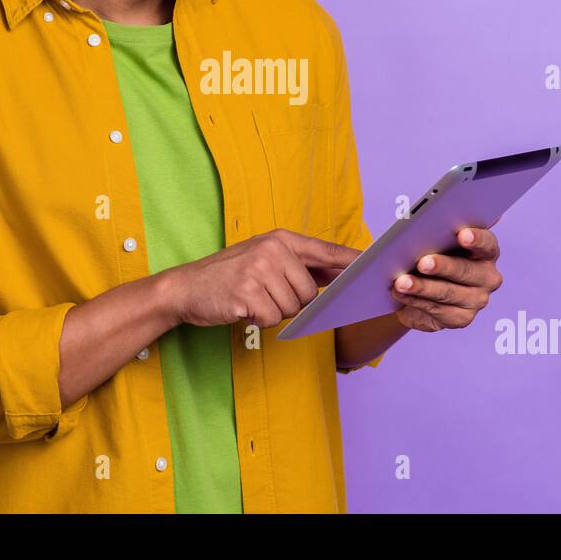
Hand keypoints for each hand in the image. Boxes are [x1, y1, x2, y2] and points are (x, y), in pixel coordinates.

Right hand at [161, 229, 359, 327]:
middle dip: (290, 302)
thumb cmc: (228, 276)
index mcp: (281, 239)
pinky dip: (259, 320)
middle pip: (309, 292)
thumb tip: (339, 276)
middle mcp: (273, 250)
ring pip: (292, 308)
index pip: (326, 251)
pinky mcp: (247, 293)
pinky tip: (242, 307)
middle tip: (264, 294)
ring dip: (273, 312)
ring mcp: (259, 270)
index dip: (352, 262)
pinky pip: (273, 319)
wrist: (184, 288)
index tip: (375, 266)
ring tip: (251, 299)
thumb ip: (299, 266)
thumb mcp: (264, 260)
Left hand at [389, 226, 502, 332]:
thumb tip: (421, 226)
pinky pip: (436, 310)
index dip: (476, 239)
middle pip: (465, 270)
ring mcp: (477, 300)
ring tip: (401, 282)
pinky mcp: (461, 318)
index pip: (487, 243)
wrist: (424, 291)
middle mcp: (487, 276)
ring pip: (447, 293)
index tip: (462, 234)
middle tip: (422, 262)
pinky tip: (400, 293)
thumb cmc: (432, 256)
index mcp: (486, 251)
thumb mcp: (436, 242)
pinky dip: (415, 300)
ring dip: (421, 287)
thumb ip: (437, 232)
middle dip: (442, 266)